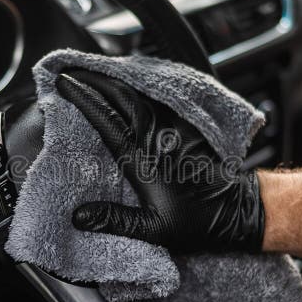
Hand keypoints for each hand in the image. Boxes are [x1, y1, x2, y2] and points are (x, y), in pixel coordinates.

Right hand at [56, 69, 264, 253]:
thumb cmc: (197, 222)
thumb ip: (114, 220)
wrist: (237, 211)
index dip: (83, 98)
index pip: (107, 120)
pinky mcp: (186, 126)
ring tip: (90, 73)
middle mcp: (158, 137)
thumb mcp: (153, 230)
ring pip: (139, 92)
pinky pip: (157, 98)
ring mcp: (174, 128)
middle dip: (93, 79)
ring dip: (114, 79)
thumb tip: (78, 216)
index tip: (63, 84)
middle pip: (122, 95)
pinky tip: (124, 84)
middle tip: (70, 72)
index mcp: (144, 160)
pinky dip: (136, 86)